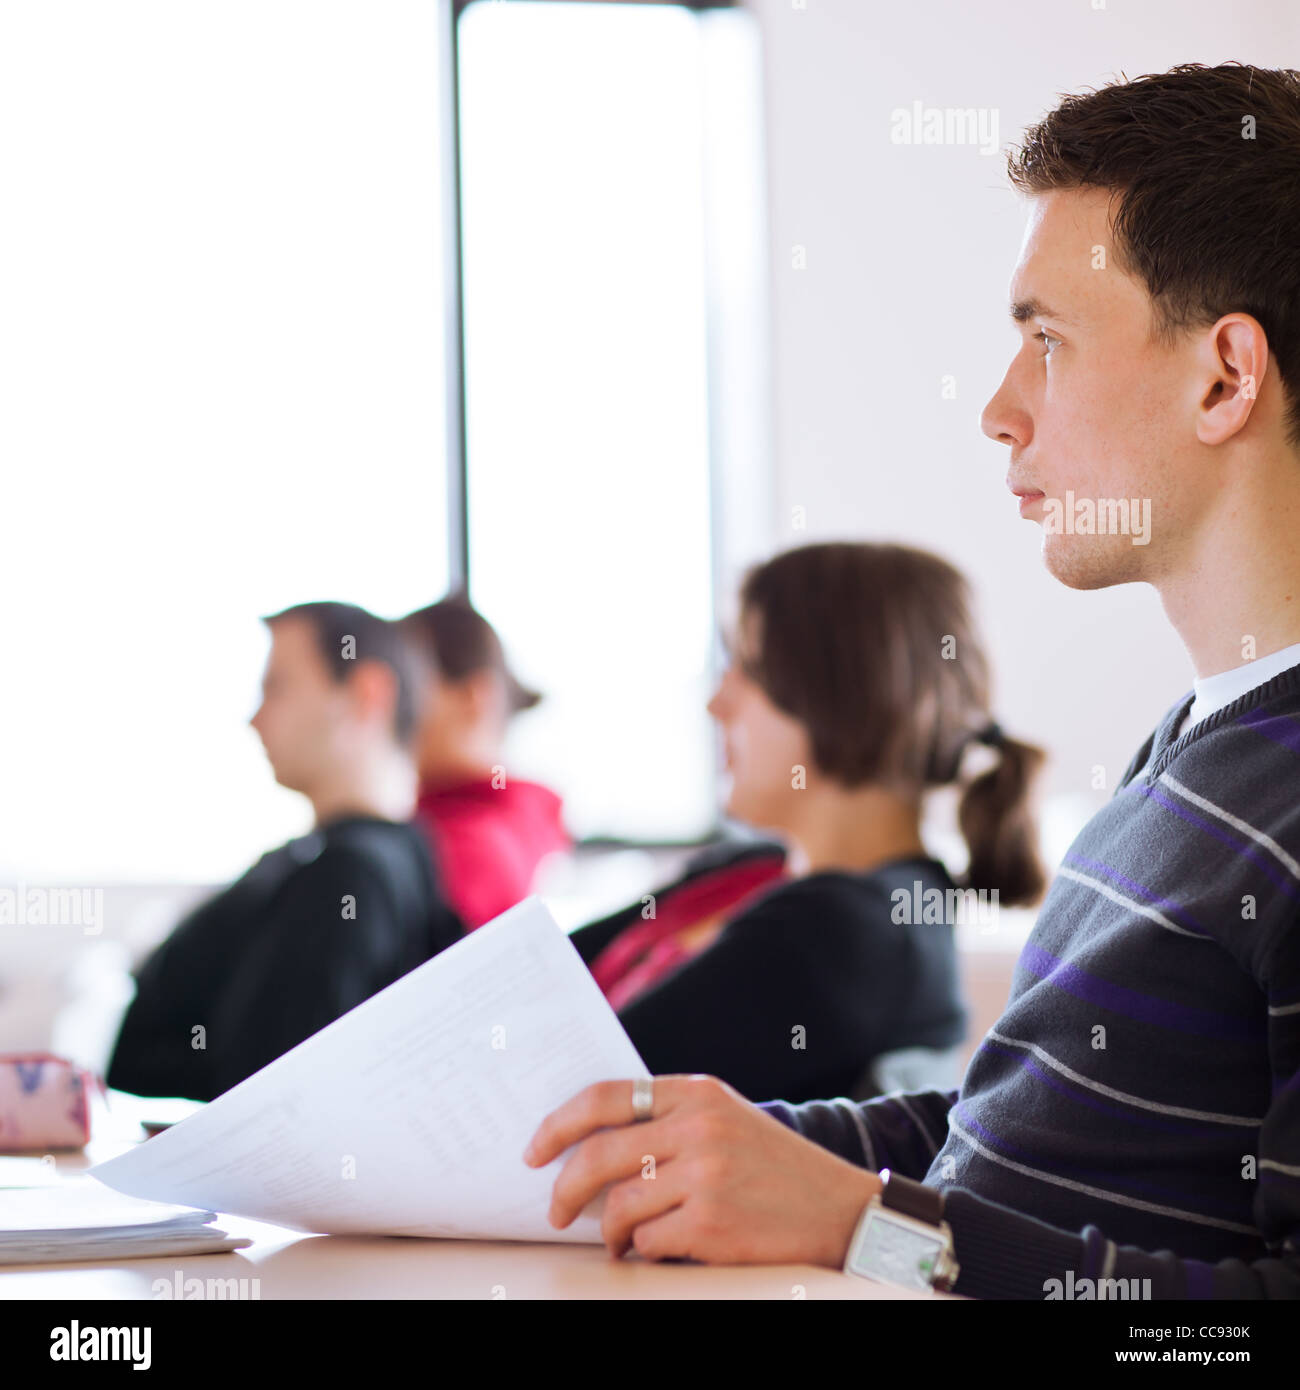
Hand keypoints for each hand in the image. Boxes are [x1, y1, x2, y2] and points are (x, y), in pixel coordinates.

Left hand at [522, 1074, 881, 1266]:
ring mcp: (704, 1176)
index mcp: (697, 1092)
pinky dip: (643, 1251)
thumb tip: (589, 1143)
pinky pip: (647, 1241)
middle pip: (598, 1154)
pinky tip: (659, 1248)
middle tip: (553, 1210)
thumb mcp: (726, 1118)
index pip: (606, 1097)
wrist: (840, 1208)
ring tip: (618, 1241)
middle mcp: (698, 1127)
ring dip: (608, 1232)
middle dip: (564, 1189)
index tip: (534, 1150)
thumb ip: (668, 1118)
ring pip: (618, 1205)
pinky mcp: (711, 1223)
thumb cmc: (773, 1166)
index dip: (559, 1124)